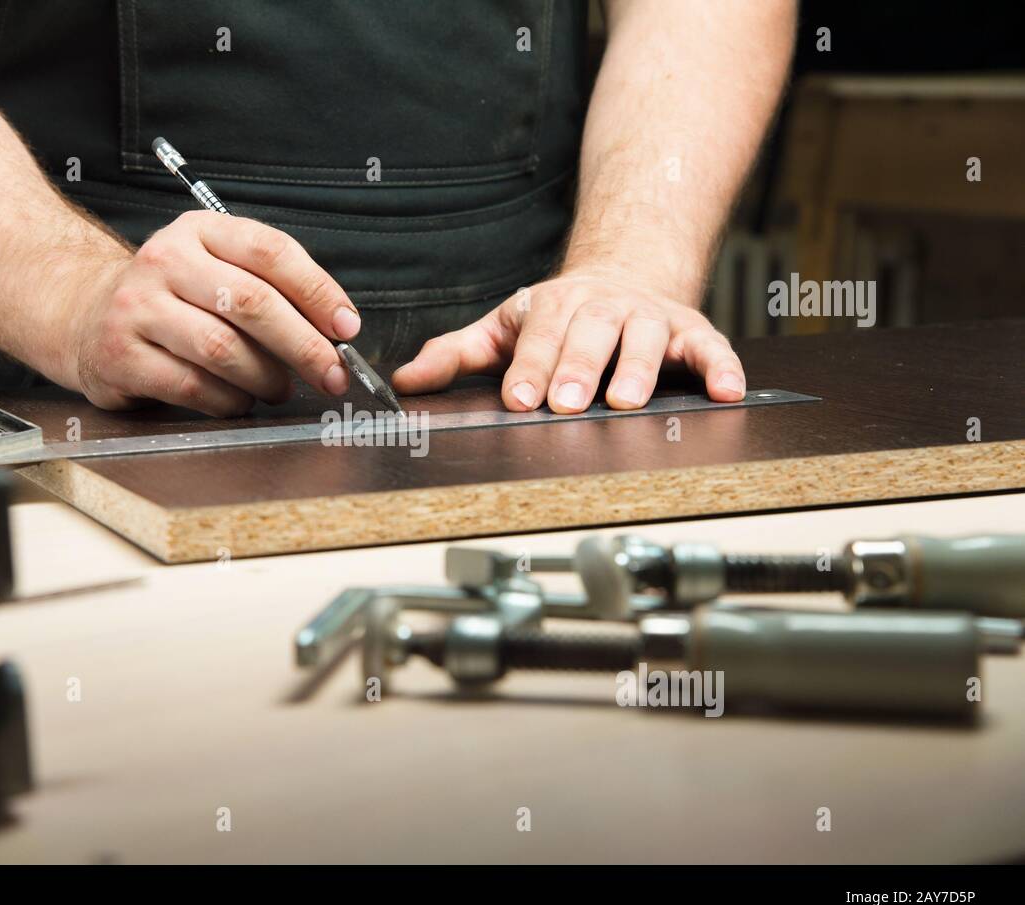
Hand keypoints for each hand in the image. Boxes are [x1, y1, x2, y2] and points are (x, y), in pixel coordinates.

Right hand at [64, 211, 359, 413]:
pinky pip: (192, 386)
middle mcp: (165, 261)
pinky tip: (238, 401)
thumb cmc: (170, 296)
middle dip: (304, 346)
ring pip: (223, 349)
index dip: (318, 292)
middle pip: (252, 303)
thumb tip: (335, 329)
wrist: (84, 313)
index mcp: (200, 231)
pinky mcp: (121, 355)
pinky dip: (228, 401)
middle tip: (331, 374)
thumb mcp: (214, 267)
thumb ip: (270, 286)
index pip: (271, 253)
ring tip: (280, 388)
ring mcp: (138, 308)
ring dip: (265, 378)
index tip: (346, 328)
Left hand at [392, 267, 745, 412]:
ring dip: (637, 368)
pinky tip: (727, 391)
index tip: (519, 398)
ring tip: (626, 400)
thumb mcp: (502, 328)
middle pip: (588, 335)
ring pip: (644, 338)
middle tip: (565, 404)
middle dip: (576, 369)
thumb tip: (405, 381)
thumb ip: (456, 354)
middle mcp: (601, 307)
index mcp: (551, 306)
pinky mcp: (689, 329)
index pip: (537, 337)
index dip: (529, 366)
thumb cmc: (556, 315)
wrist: (623, 272)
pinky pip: (709, 347)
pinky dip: (720, 365)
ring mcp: (647, 316)